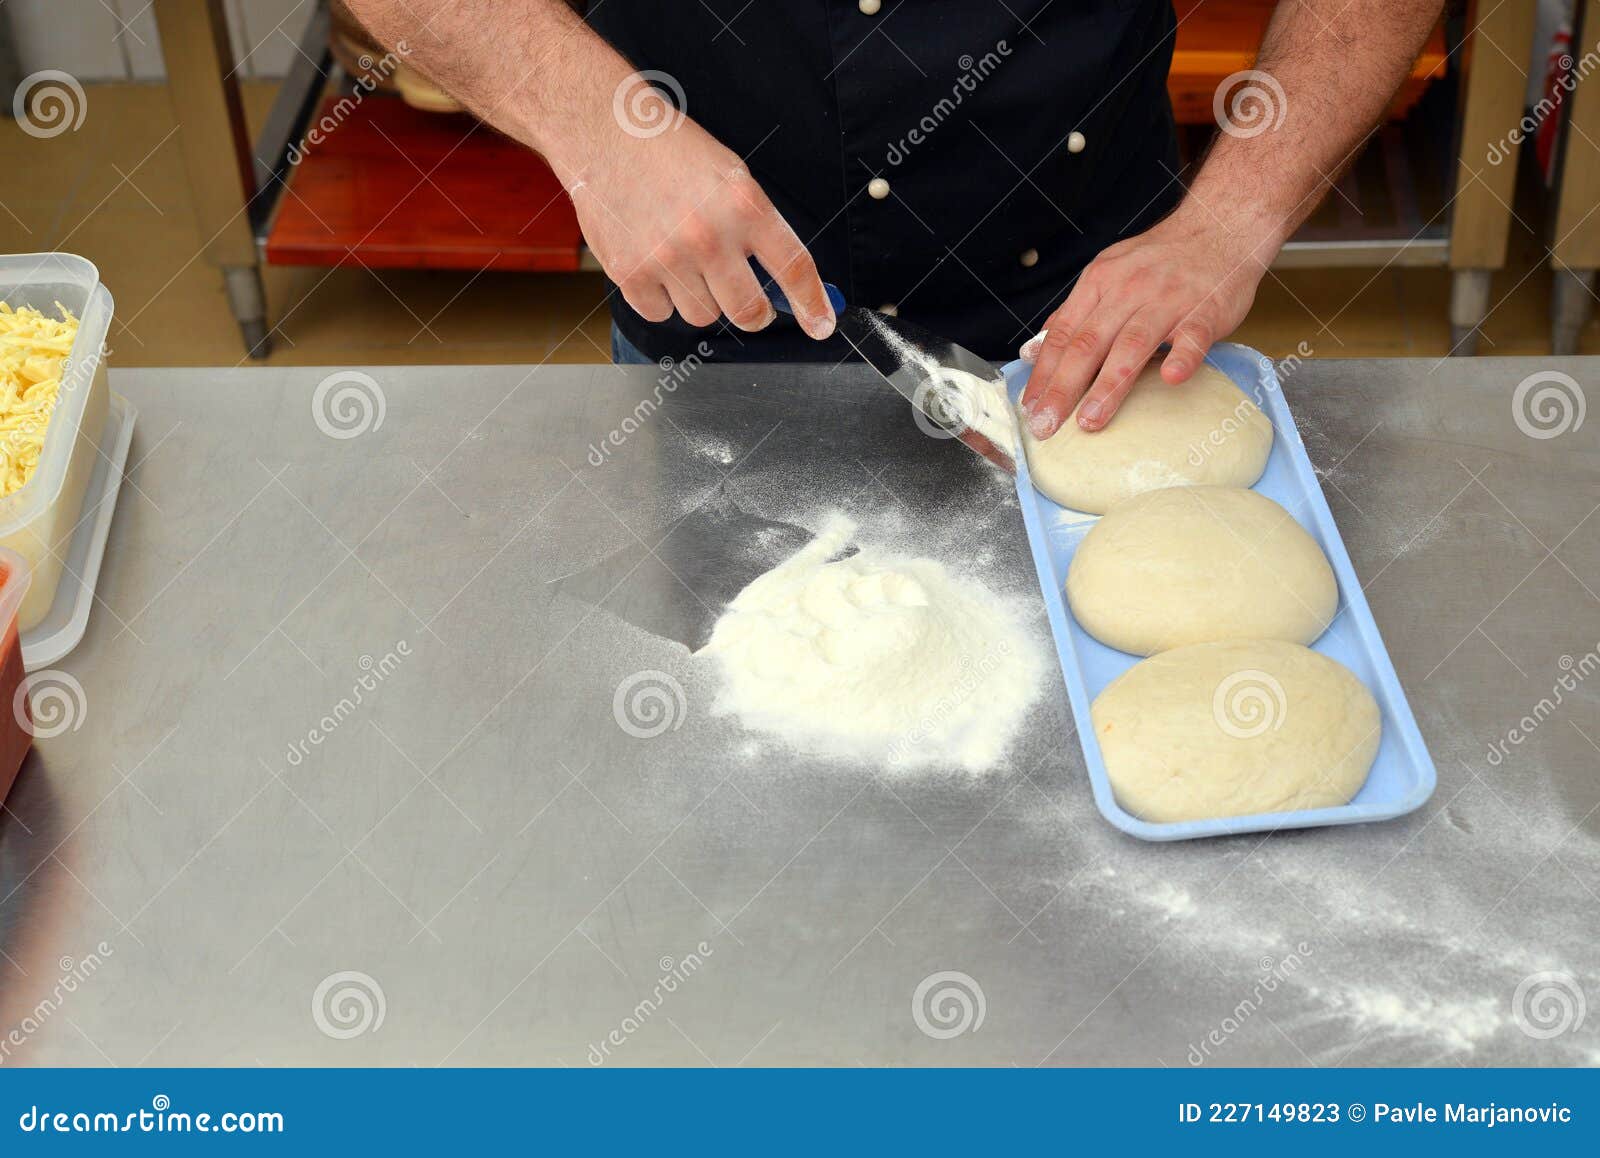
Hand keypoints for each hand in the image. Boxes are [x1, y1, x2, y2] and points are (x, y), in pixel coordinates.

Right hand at [569, 89, 834, 339]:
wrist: (606, 133)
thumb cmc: (673, 153)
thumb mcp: (732, 177)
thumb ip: (760, 228)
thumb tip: (784, 281)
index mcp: (744, 206)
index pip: (793, 267)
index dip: (812, 304)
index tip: (822, 326)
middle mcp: (709, 236)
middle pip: (749, 311)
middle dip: (755, 312)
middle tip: (748, 301)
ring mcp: (668, 258)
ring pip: (703, 316)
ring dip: (701, 298)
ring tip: (684, 260)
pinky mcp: (630, 273)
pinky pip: (661, 313)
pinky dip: (661, 298)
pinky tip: (654, 262)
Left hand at [1018, 201, 1278, 435]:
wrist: (1220, 226)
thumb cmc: (1160, 260)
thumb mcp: (1108, 273)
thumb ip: (1075, 313)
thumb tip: (1035, 350)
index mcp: (1099, 283)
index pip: (1063, 335)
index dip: (1043, 374)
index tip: (1029, 409)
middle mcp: (1128, 290)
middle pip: (1088, 344)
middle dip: (1063, 388)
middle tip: (1046, 425)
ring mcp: (1168, 300)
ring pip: (1133, 344)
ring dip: (1109, 385)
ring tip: (1090, 420)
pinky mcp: (1206, 309)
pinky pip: (1193, 336)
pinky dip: (1183, 356)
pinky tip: (1172, 379)